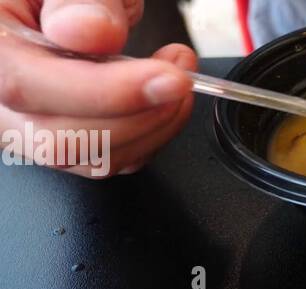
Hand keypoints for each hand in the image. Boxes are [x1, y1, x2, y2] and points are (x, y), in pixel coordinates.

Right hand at [0, 0, 194, 176]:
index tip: (167, 80)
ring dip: (154, 125)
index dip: (106, 92)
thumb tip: (91, 32)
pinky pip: (111, 158)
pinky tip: (163, 99)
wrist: (58, 4)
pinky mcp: (62, 140)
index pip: (27, 86)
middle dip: (140, 114)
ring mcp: (27, 128)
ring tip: (176, 75)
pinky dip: (151, 135)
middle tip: (180, 75)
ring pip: (93, 157)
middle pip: (63, 138)